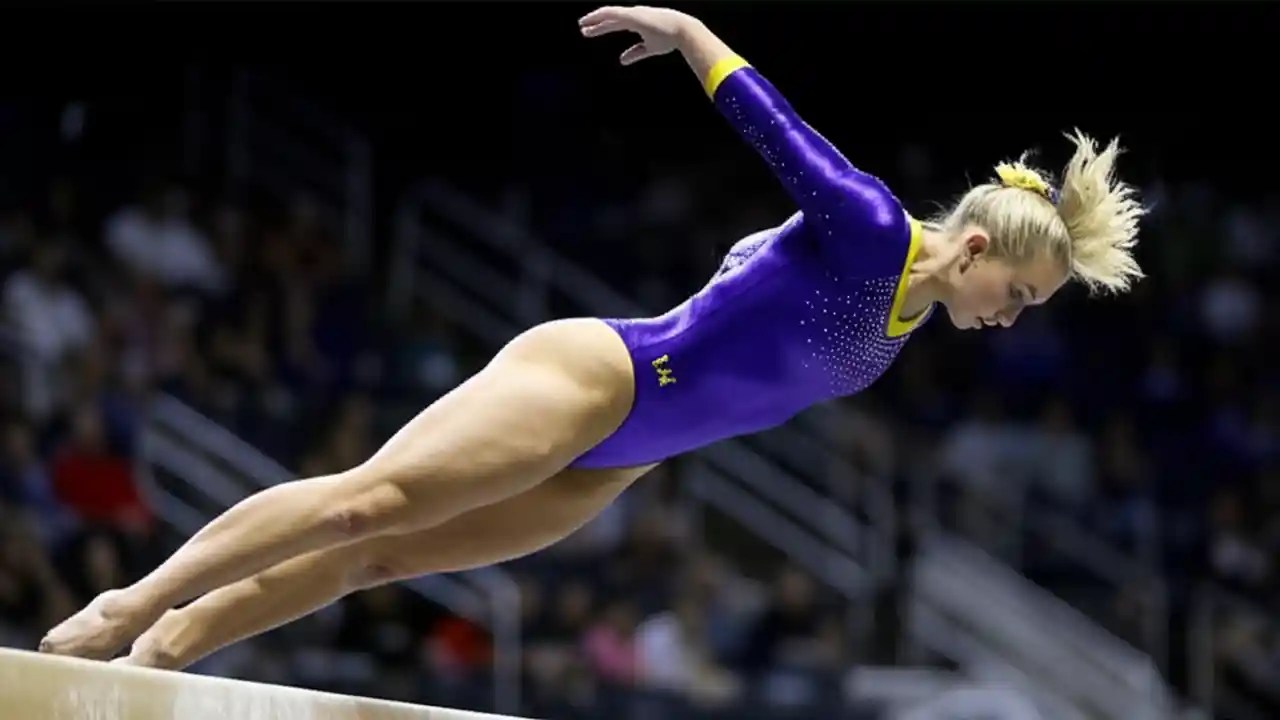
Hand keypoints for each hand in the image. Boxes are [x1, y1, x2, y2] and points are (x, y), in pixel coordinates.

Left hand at [578, 6, 696, 64]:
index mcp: (638, 22)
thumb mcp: (649, 48)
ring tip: (583, 24)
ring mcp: (634, 14)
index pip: (615, 23)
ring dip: (595, 18)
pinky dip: (602, 15)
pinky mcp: (634, 15)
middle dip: (596, 23)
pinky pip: (614, 13)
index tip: (590, 31)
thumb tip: (621, 60)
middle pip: (610, 18)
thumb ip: (635, 53)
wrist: (683, 31)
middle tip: (582, 28)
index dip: (602, 27)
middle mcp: (634, 15)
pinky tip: (593, 18)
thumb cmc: (670, 38)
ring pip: (609, 14)